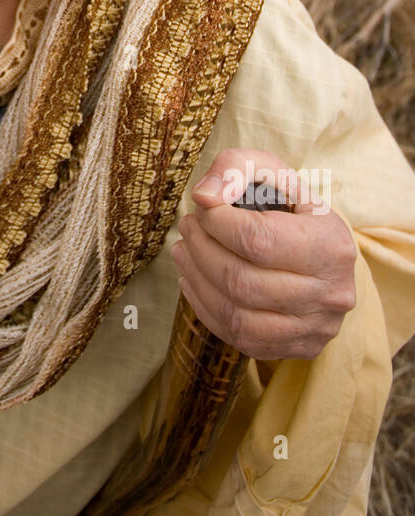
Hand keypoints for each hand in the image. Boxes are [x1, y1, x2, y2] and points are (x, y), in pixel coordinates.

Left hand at [172, 148, 357, 359]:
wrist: (323, 253)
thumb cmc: (292, 209)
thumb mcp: (272, 173)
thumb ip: (236, 168)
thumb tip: (204, 195)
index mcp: (330, 246)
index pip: (258, 239)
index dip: (217, 223)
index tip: (204, 208)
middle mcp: (330, 293)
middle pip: (243, 281)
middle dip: (202, 250)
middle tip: (188, 227)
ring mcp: (315, 327)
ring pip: (237, 315)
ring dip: (197, 280)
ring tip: (184, 251)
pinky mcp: (298, 348)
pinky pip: (239, 337)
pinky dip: (205, 308)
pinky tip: (194, 280)